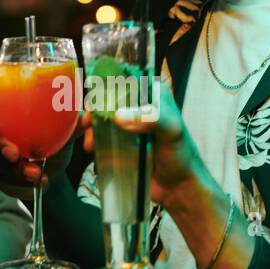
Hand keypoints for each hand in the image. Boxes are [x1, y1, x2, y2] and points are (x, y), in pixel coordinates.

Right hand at [0, 92, 74, 197]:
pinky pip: (5, 180)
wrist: (53, 171)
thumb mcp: (64, 129)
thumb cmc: (53, 141)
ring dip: (16, 169)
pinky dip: (23, 183)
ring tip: (36, 173)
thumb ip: (73, 122)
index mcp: (7, 115)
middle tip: (15, 153)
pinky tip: (39, 181)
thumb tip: (88, 117)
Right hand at [80, 79, 205, 209]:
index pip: (128, 80)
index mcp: (154, 95)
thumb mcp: (171, 131)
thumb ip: (150, 119)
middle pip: (111, 99)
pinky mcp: (123, 144)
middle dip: (96, 109)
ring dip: (93, 127)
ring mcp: (130, 127)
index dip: (109, 84)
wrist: (179, 188)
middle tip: (87, 121)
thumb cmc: (181, 155)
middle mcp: (140, 107)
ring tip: (90, 141)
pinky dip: (95, 140)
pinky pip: (104, 138)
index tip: (95, 96)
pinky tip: (92, 148)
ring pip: (104, 119)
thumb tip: (119, 116)